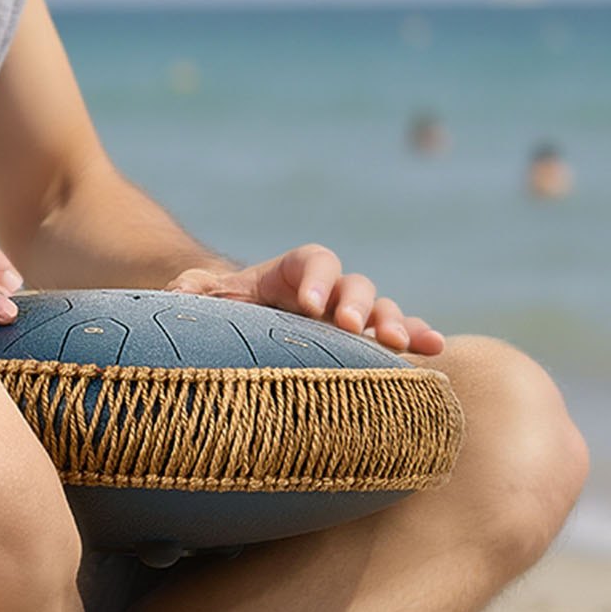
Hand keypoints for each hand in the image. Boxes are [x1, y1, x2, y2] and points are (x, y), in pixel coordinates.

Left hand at [166, 243, 443, 355]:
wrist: (241, 325)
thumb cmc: (222, 309)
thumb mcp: (202, 296)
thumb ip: (191, 290)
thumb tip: (177, 293)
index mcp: (291, 272)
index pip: (311, 260)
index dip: (315, 276)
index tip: (308, 303)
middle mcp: (327, 289)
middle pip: (353, 284)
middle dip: (356, 303)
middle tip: (351, 327)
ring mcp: (348, 315)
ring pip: (381, 310)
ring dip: (393, 323)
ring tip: (399, 343)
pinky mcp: (362, 343)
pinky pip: (397, 336)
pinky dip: (417, 338)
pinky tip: (433, 351)